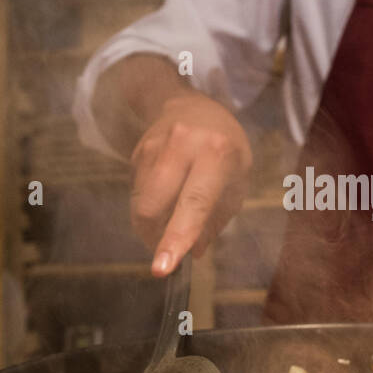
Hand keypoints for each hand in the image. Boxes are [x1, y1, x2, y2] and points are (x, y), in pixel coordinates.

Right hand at [129, 92, 252, 274]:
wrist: (191, 104)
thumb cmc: (224, 148)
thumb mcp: (236, 178)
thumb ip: (217, 217)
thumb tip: (194, 252)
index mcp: (215, 153)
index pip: (194, 203)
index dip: (177, 237)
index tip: (162, 267)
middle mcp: (181, 146)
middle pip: (151, 207)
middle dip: (154, 238)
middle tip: (167, 251)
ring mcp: (154, 147)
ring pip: (140, 204)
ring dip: (152, 225)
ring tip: (172, 220)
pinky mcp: (136, 153)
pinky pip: (136, 194)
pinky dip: (149, 208)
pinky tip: (165, 196)